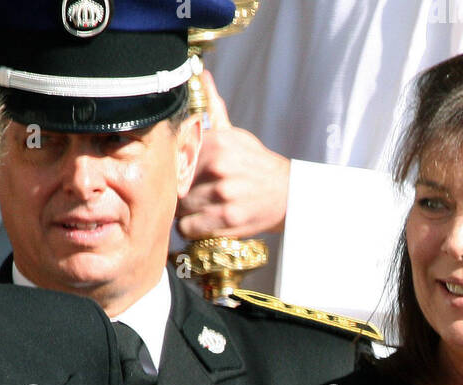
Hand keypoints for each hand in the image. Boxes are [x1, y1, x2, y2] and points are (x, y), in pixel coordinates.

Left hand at [176, 70, 290, 238]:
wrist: (289, 195)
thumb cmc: (257, 166)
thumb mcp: (238, 136)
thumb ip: (215, 110)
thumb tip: (203, 76)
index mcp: (216, 142)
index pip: (174, 158)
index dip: (174, 171)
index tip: (183, 176)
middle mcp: (218, 166)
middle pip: (174, 185)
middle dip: (180, 193)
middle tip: (193, 196)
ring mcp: (222, 194)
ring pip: (180, 208)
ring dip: (186, 212)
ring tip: (201, 209)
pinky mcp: (225, 220)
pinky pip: (188, 229)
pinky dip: (192, 230)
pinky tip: (204, 223)